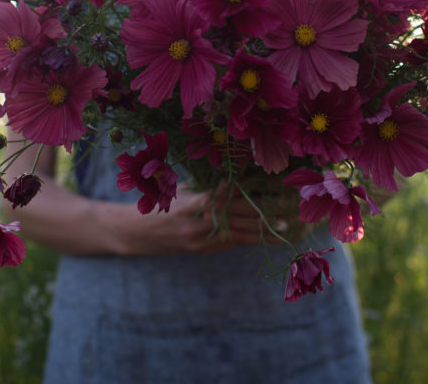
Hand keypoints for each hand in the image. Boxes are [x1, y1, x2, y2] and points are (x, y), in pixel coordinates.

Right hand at [108, 184, 271, 255]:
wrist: (137, 232)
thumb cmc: (159, 202)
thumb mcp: (181, 188)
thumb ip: (208, 186)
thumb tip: (236, 177)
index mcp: (196, 203)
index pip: (232, 196)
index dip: (254, 193)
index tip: (275, 188)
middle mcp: (201, 223)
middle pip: (240, 216)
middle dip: (266, 213)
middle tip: (290, 209)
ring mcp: (202, 240)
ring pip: (240, 233)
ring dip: (264, 231)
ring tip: (286, 229)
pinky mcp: (203, 250)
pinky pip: (231, 242)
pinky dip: (249, 238)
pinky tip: (265, 236)